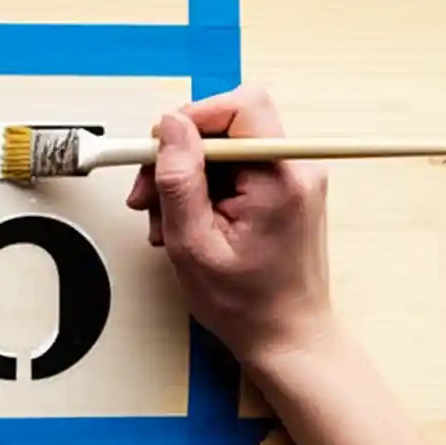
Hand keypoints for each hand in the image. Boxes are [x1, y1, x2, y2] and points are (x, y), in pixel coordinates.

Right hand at [126, 86, 330, 365]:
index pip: (240, 106)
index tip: (160, 149)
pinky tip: (188, 223)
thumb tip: (169, 126)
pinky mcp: (284, 189)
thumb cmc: (248, 306)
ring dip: (187, 178)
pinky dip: (205, 190)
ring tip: (166, 221)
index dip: (192, 119)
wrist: (286, 338)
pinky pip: (235, 170)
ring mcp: (293, 178)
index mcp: (281, 178)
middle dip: (180, 156)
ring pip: (224, 149)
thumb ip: (179, 180)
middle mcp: (296, 169)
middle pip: (227, 126)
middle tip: (149, 195)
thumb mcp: (194, 244)